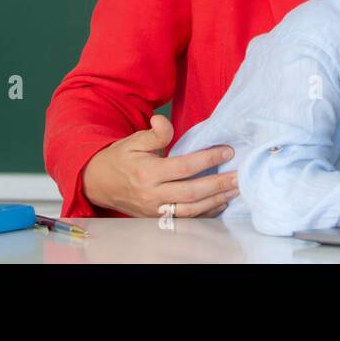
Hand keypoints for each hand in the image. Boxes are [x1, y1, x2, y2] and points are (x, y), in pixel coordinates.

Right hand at [81, 114, 239, 217]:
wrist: (99, 184)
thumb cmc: (120, 159)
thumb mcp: (134, 141)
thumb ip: (155, 134)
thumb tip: (163, 121)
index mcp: (147, 173)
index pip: (184, 167)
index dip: (208, 159)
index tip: (227, 151)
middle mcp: (152, 195)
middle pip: (192, 192)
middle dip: (219, 184)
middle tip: (240, 176)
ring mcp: (155, 211)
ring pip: (191, 210)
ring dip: (216, 200)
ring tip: (236, 190)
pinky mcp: (158, 219)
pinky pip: (186, 219)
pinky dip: (206, 213)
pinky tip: (220, 204)